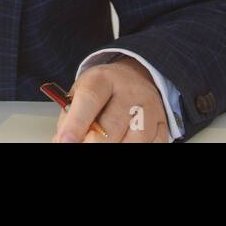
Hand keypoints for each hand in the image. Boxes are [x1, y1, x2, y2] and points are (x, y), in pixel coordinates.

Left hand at [52, 55, 170, 142]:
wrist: (136, 76)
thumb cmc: (103, 90)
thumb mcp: (81, 93)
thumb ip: (70, 118)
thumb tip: (62, 141)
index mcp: (103, 79)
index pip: (89, 99)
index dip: (76, 124)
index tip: (65, 141)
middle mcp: (130, 91)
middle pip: (112, 126)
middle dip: (94, 144)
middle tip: (84, 145)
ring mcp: (150, 107)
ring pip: (135, 140)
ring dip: (117, 147)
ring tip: (105, 144)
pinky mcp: (163, 123)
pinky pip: (154, 144)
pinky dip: (136, 149)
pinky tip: (124, 142)